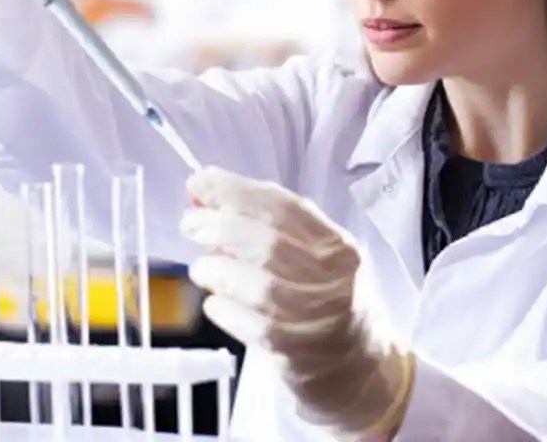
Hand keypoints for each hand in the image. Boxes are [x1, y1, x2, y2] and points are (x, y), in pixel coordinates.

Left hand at [182, 166, 414, 439]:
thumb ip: (266, 226)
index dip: (235, 191)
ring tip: (202, 268)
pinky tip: (215, 302)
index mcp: (338, 245)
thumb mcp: (312, 255)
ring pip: (260, 287)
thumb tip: (205, 197)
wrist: (355, 366)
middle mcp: (333, 279)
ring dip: (219, 270)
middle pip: (269, 244)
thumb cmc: (324, 299)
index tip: (200, 181)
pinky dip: (225, 310)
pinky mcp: (298, 353)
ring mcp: (318, 318)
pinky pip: (253, 326)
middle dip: (220, 227)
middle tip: (190, 223)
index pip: (284, 206)